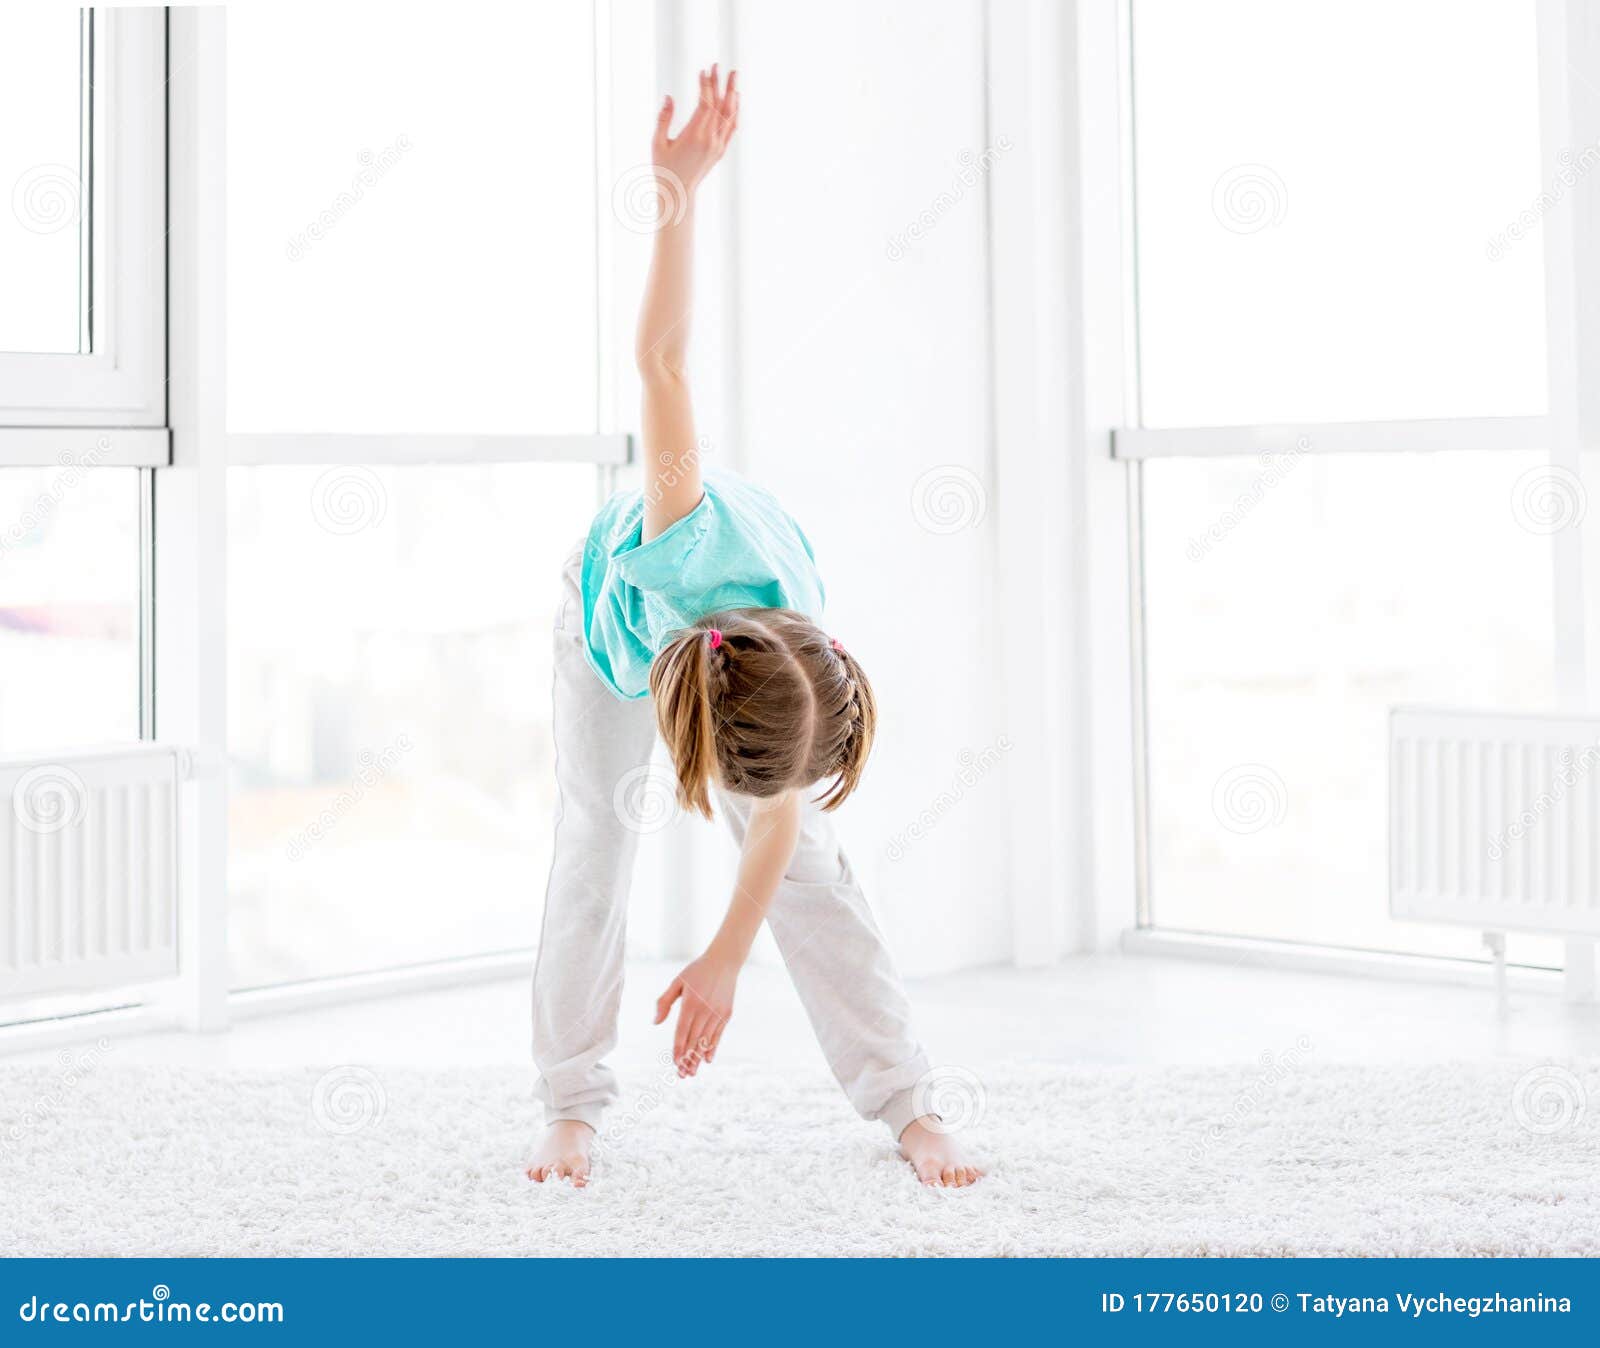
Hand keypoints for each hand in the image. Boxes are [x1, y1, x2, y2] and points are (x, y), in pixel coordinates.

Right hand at [651, 64, 738, 202]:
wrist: (678, 193)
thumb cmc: (664, 168)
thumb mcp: (658, 142)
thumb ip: (664, 118)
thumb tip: (669, 97)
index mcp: (694, 136)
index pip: (706, 103)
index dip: (706, 85)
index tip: (703, 70)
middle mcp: (710, 140)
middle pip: (720, 105)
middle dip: (720, 83)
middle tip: (720, 66)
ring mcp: (718, 146)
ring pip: (730, 115)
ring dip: (732, 94)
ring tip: (733, 78)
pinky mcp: (720, 151)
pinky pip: (731, 127)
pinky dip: (734, 112)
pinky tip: (735, 100)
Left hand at [654, 945, 740, 1074]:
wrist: (724, 961)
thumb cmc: (697, 971)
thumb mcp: (677, 982)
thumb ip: (664, 1002)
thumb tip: (655, 1022)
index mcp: (690, 1004)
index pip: (682, 1031)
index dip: (678, 1048)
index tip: (674, 1062)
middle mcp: (704, 1010)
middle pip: (694, 1040)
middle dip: (687, 1059)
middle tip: (682, 1075)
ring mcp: (717, 1013)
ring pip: (706, 1040)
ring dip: (698, 1058)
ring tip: (692, 1072)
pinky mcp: (726, 1013)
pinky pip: (718, 1035)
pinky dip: (712, 1048)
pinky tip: (707, 1059)